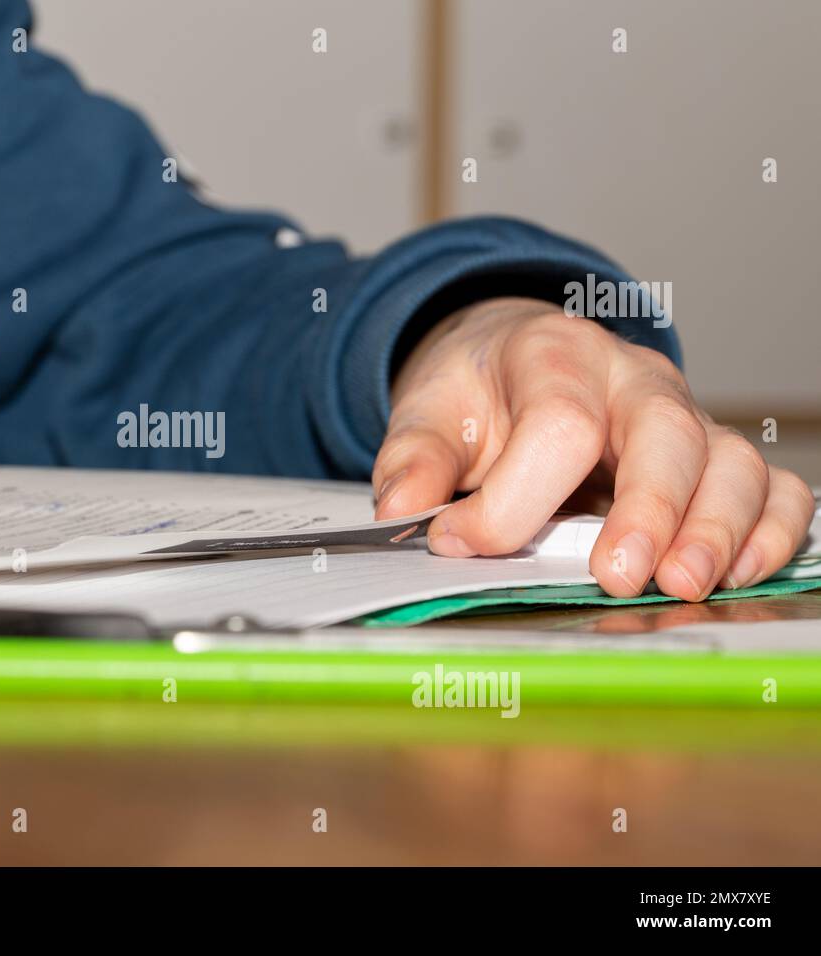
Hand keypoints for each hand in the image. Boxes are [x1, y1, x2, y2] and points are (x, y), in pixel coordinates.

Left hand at [373, 297, 813, 599]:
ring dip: (717, 530)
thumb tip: (401, 511)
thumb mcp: (428, 412)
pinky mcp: (712, 455)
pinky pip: (772, 484)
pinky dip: (773, 529)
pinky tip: (742, 573)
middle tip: (621, 578)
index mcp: (554, 357)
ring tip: (684, 585)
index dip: (511, 498)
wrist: (511, 357)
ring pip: (730, 461)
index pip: (558, 424)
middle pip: (666, 433)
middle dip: (649, 511)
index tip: (461, 543)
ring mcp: (683, 416)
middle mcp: (632, 380)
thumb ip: (413, 459)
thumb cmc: (478, 393)